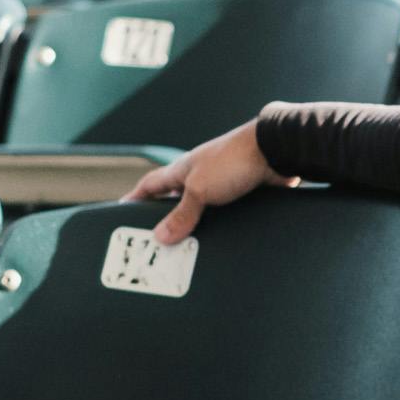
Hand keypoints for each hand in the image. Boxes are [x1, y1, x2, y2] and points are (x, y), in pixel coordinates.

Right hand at [123, 121, 294, 245]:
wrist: (276, 151)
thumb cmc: (234, 160)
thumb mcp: (200, 190)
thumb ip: (181, 214)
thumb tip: (160, 236)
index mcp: (182, 169)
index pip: (150, 184)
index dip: (135, 198)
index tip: (123, 211)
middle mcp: (200, 175)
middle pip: (175, 198)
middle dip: (165, 217)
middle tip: (156, 240)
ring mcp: (222, 182)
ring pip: (202, 207)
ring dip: (194, 224)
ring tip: (186, 248)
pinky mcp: (243, 191)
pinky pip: (225, 212)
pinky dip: (219, 225)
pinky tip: (220, 240)